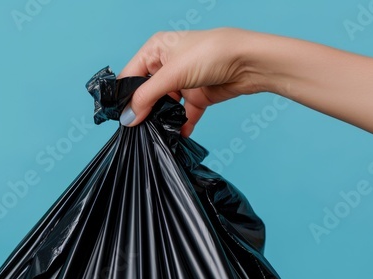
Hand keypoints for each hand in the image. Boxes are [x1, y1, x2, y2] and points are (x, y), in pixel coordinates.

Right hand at [118, 28, 264, 135]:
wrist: (251, 62)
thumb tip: (127, 118)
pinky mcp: (197, 95)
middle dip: (143, 110)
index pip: (130, 75)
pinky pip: (183, 114)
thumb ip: (147, 97)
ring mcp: (182, 81)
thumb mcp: (172, 74)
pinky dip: (181, 125)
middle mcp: (167, 64)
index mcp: (156, 49)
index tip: (122, 118)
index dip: (124, 96)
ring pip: (164, 105)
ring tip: (156, 132)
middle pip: (146, 92)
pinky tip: (178, 134)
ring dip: (161, 119)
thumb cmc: (212, 53)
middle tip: (137, 129)